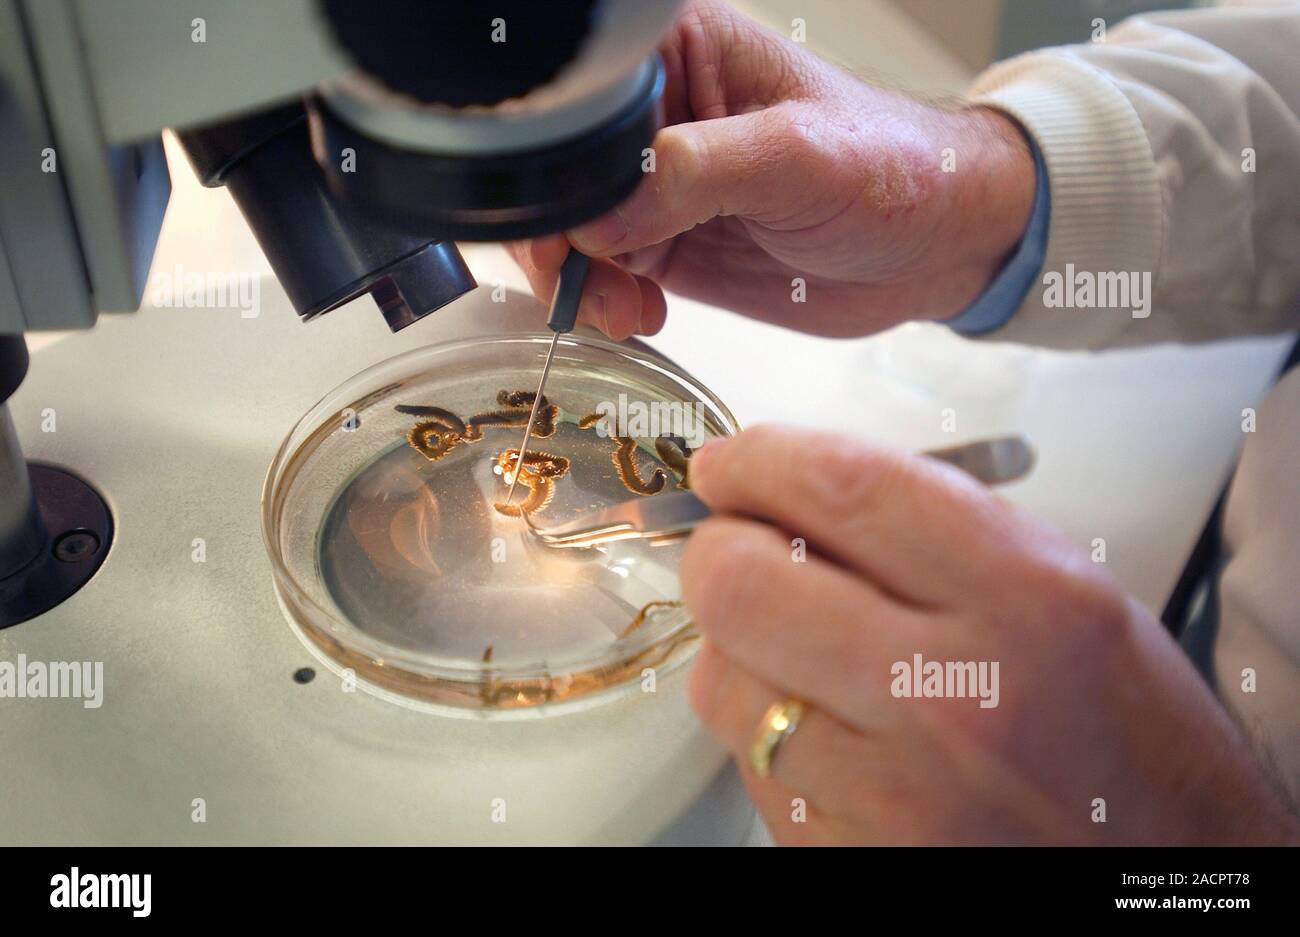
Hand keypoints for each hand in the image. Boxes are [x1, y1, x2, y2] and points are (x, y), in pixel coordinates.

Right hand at [508, 0, 1034, 339]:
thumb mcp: (797, 157)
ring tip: (628, 308)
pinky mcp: (664, 241)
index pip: (576, 103)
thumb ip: (698, 171)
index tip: (576, 226)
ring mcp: (654, 184)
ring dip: (579, 280)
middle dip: (559, 237)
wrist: (938, 243)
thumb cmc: (892, 167)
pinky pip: (600, 273)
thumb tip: (602, 213)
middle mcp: (653, 115)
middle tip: (592, 283)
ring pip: (567, 232)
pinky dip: (604, 300)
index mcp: (676, 52)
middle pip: (554, 173)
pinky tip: (642, 313)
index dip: (557, 166)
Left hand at [680, 426, 1299, 844]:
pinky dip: (773, 739)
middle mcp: (952, 698)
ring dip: (743, 655)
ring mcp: (895, 797)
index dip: (758, 461)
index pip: (841, 489)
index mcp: (1023, 601)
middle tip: (740, 553)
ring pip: (723, 685)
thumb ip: (930, 528)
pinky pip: (753, 773)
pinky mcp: (850, 859)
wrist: (1167, 865)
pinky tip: (837, 738)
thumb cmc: (1123, 727)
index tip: (728, 464)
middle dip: (720, 553)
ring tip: (808, 662)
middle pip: (740, 584)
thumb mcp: (1065, 587)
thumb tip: (787, 491)